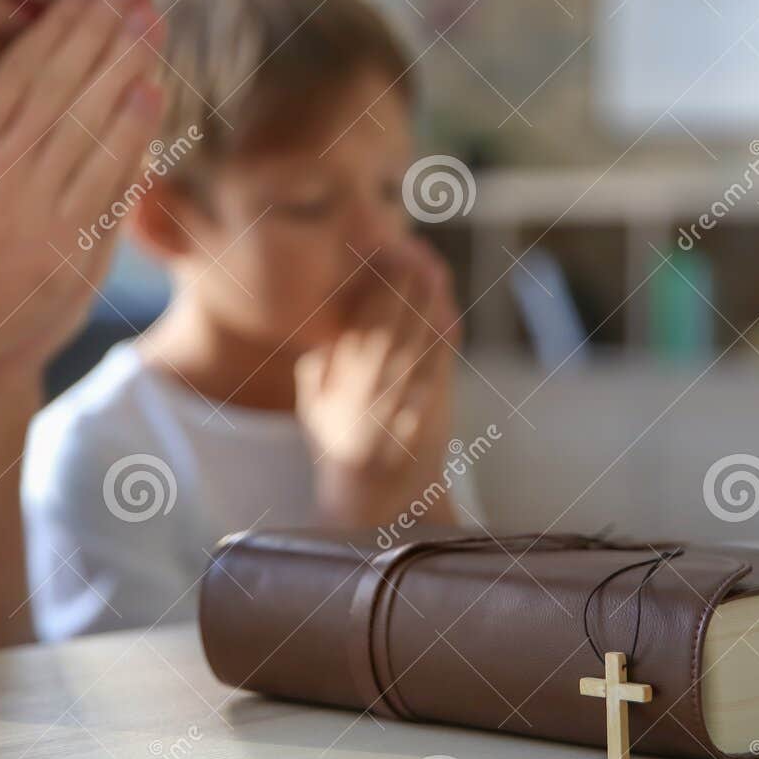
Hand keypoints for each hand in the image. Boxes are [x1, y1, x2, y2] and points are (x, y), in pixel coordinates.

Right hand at [0, 0, 165, 399]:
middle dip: (104, 33)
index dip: (62, 23)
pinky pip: (109, 190)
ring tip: (153, 28)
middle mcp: (7, 179)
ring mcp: (42, 221)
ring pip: (94, 132)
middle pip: (67, 90)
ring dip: (128, 74)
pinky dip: (133, 143)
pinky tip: (152, 102)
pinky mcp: (69, 260)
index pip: (24, 69)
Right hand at [296, 239, 460, 527]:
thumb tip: (327, 315)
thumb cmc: (340, 448)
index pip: (348, 329)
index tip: (371, 259)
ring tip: (430, 269)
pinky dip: (442, 338)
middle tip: (408, 250)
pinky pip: (436, 369)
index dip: (362, 291)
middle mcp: (361, 401)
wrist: (374, 507)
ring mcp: (396, 411)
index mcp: (331, 392)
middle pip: (382, 330)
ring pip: (412, 344)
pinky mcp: (426, 420)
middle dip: (397, 288)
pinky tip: (446, 310)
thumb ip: (316, 364)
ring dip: (424, 304)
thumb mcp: (313, 409)